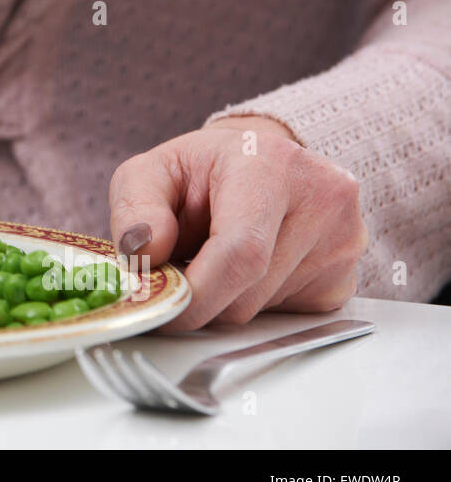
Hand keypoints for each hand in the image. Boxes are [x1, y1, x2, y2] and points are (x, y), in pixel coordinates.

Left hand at [108, 116, 366, 331]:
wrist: (259, 163)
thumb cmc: (205, 169)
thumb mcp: (152, 172)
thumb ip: (135, 209)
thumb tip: (145, 253)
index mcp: (269, 163)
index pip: (241, 251)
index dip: (196, 294)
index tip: (163, 307)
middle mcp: (321, 197)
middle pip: (249, 292)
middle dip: (201, 300)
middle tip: (175, 280)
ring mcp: (343, 240)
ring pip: (264, 311)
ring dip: (224, 301)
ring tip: (213, 259)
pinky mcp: (346, 277)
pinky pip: (287, 318)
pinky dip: (252, 305)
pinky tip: (244, 271)